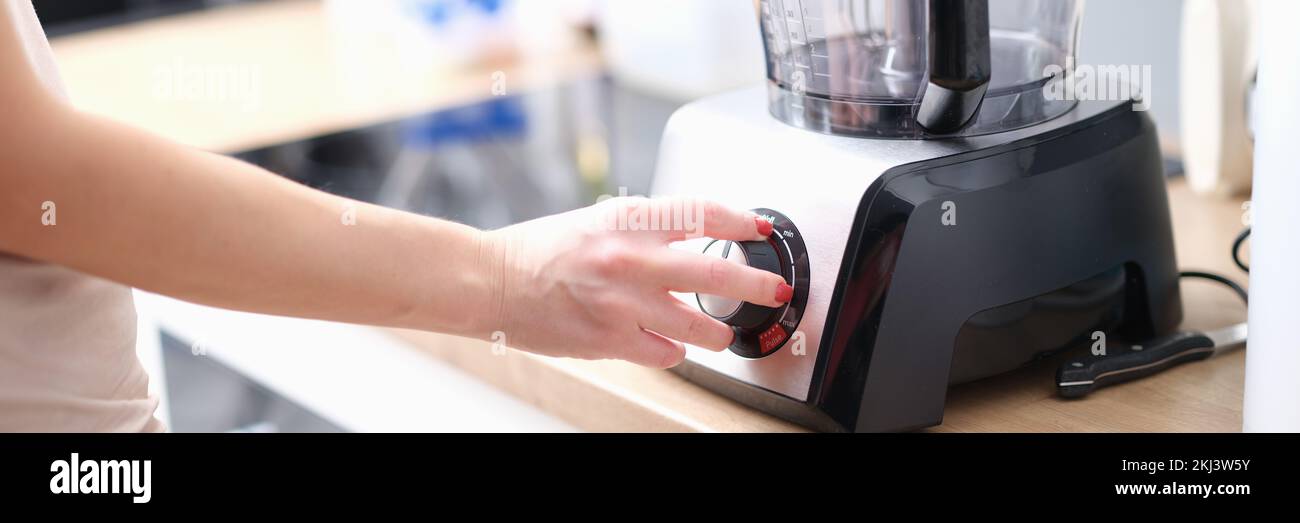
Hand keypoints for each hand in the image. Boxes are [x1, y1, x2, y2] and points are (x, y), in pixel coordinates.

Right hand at [480, 197, 791, 367]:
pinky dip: (673, 350)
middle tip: (777, 291)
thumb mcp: (597, 219)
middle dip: (757, 284)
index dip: (740, 220)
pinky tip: (666, 343)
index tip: (760, 228)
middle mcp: (628, 258)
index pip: (701, 212)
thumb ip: (646, 227)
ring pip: (698, 325)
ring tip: (720, 333)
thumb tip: (695, 232)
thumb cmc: (541, 251)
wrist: (491, 282)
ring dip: (718, 332)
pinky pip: (665, 353)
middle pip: (714, 272)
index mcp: (625, 219)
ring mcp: (621, 303)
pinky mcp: (610, 340)